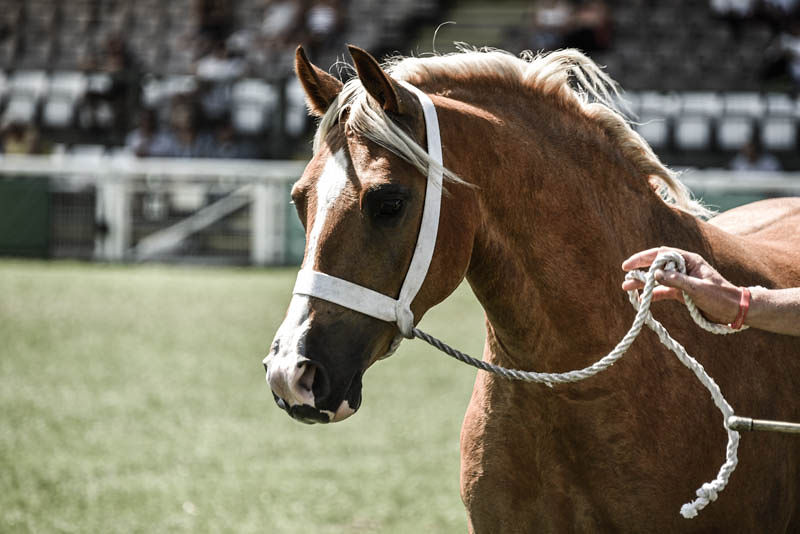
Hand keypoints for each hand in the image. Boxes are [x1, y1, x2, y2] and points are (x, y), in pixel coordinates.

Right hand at [621, 247, 741, 323]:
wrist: (734, 310)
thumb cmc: (720, 296)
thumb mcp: (698, 288)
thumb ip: (677, 280)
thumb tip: (656, 274)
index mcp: (689, 260)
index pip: (662, 254)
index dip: (644, 258)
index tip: (629, 265)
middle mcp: (684, 268)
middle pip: (657, 266)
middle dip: (640, 271)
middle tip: (625, 277)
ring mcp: (682, 280)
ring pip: (658, 279)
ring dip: (643, 284)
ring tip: (627, 288)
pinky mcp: (682, 293)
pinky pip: (663, 291)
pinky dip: (653, 294)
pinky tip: (642, 299)